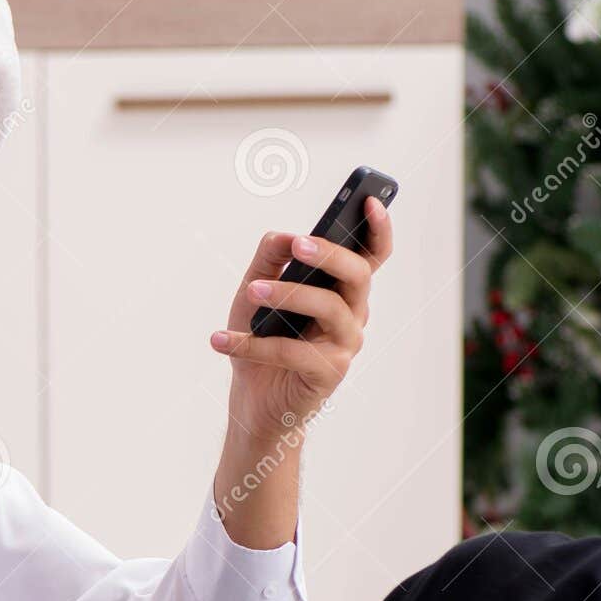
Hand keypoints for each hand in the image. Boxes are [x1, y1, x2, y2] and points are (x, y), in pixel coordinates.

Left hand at [210, 198, 393, 442]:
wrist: (255, 399)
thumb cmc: (261, 337)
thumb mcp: (255, 290)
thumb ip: (269, 259)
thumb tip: (287, 236)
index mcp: (342, 289)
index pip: (372, 255)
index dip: (378, 228)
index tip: (368, 201)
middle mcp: (353, 313)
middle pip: (358, 274)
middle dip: (329, 254)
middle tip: (298, 246)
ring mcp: (346, 344)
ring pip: (329, 308)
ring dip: (287, 295)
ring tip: (251, 292)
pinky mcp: (330, 373)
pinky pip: (294, 351)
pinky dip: (253, 344)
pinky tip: (221, 339)